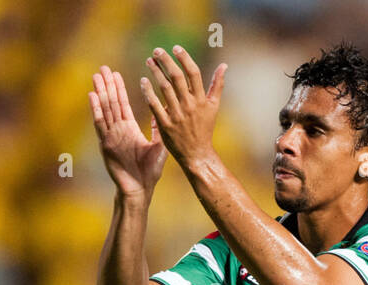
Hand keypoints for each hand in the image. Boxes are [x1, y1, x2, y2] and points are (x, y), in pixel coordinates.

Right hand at [88, 65, 166, 198]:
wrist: (140, 189)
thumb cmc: (149, 172)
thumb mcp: (158, 146)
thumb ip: (158, 129)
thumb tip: (163, 112)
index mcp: (129, 129)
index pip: (122, 104)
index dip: (119, 89)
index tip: (115, 73)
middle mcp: (118, 130)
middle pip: (111, 103)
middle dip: (107, 85)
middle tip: (103, 67)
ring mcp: (111, 137)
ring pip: (104, 110)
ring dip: (100, 92)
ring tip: (96, 76)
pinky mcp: (107, 144)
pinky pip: (101, 124)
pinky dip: (96, 110)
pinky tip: (92, 96)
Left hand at [140, 46, 226, 172]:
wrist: (197, 154)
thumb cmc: (204, 129)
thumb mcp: (214, 107)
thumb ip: (217, 85)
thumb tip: (224, 65)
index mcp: (201, 100)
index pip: (193, 73)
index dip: (184, 58)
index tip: (175, 48)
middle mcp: (189, 105)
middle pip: (177, 77)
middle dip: (166, 61)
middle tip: (157, 50)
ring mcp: (177, 115)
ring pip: (164, 88)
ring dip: (155, 72)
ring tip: (149, 61)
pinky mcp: (165, 124)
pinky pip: (155, 104)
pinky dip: (148, 92)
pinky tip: (143, 81)